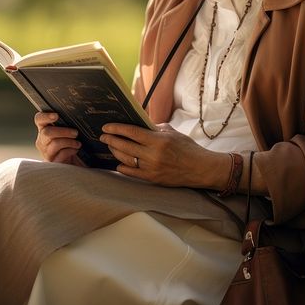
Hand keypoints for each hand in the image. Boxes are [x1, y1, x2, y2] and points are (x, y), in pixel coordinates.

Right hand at [34, 112, 85, 165]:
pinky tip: (75, 150)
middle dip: (64, 131)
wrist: (70, 162)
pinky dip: (71, 151)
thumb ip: (65, 124)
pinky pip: (61, 154)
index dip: (45, 116)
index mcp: (44, 129)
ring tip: (78, 143)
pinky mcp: (52, 161)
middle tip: (75, 133)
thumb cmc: (67, 144)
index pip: (39, 119)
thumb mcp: (65, 133)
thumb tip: (74, 116)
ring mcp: (46, 152)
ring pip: (55, 143)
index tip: (56, 115)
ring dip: (70, 142)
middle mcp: (42, 140)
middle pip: (47, 132)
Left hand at [99, 122, 225, 187]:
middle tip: (103, 136)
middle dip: (111, 140)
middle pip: (125, 146)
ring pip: (126, 159)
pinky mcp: (152, 179)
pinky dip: (123, 167)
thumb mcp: (172, 133)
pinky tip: (118, 162)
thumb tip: (138, 125)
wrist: (201, 169)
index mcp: (158, 140)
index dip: (116, 129)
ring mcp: (152, 168)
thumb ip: (154, 129)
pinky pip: (132, 173)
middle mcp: (153, 154)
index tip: (106, 127)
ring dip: (115, 152)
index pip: (131, 132)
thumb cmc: (188, 148)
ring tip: (110, 146)